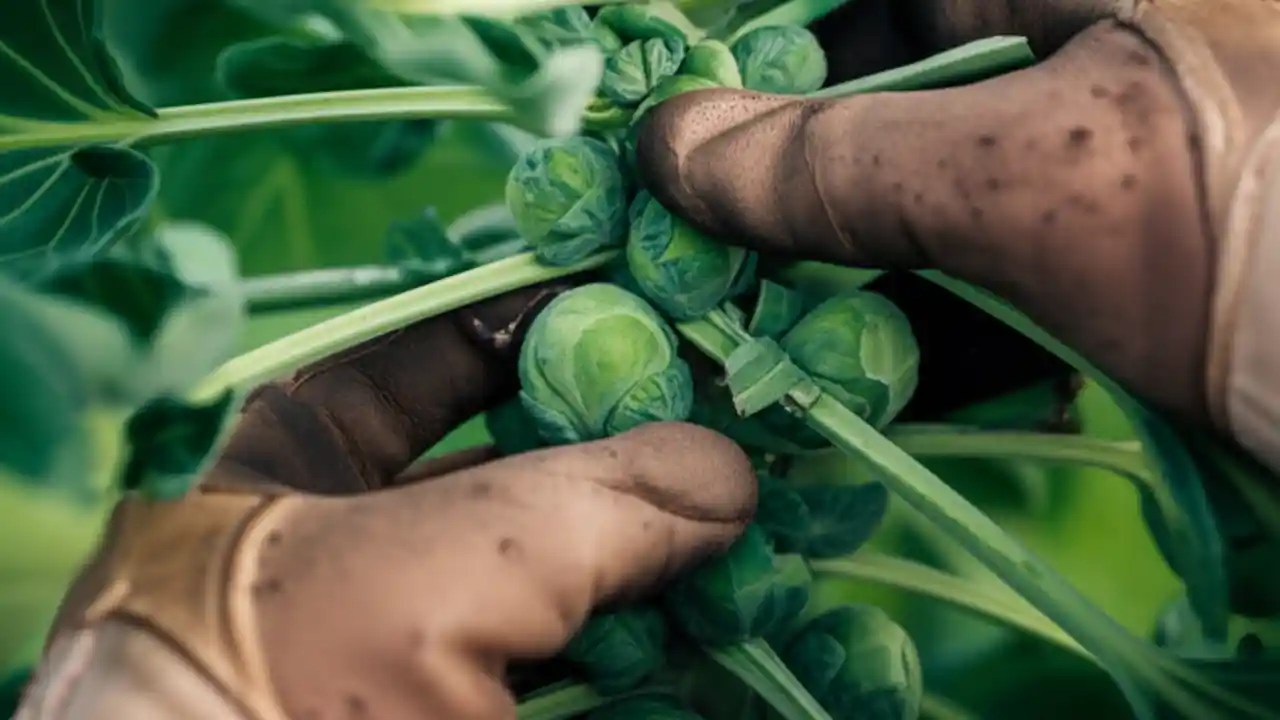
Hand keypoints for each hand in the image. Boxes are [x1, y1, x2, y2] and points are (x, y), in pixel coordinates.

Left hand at [19, 288, 755, 719]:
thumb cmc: (264, 696)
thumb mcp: (430, 571)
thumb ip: (595, 501)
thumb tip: (727, 468)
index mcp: (292, 468)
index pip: (439, 353)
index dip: (550, 320)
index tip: (663, 305)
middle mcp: (360, 552)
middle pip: (526, 468)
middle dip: (633, 447)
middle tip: (740, 422)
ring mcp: (421, 651)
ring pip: (568, 580)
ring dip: (666, 557)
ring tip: (766, 519)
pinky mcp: (467, 717)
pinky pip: (589, 675)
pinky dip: (662, 652)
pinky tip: (733, 622)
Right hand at [638, 0, 1279, 469]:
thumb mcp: (1059, 177)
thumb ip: (851, 162)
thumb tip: (678, 147)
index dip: (759, 48)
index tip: (666, 121)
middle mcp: (1096, 41)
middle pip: (888, 90)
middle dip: (784, 171)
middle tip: (687, 248)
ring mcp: (1114, 155)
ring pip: (926, 192)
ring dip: (838, 265)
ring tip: (747, 326)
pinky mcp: (1130, 262)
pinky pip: (985, 276)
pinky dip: (918, 329)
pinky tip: (862, 373)